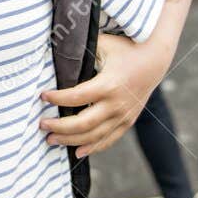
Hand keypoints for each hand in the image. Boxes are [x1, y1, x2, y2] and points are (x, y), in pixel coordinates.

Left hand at [39, 33, 161, 157]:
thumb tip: (55, 52)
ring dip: (70, 140)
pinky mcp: (127, 122)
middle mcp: (117, 104)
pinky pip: (108, 139)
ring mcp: (123, 116)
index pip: (77, 97)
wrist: (155, 59)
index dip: (57, 99)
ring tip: (51, 139)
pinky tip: (77, 153)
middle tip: (42, 125)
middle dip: (59, 127)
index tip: (43, 96)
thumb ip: (80, 49)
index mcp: (109, 84)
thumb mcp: (103, 44)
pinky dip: (92, 148)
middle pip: (83, 123)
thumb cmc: (125, 48)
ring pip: (94, 136)